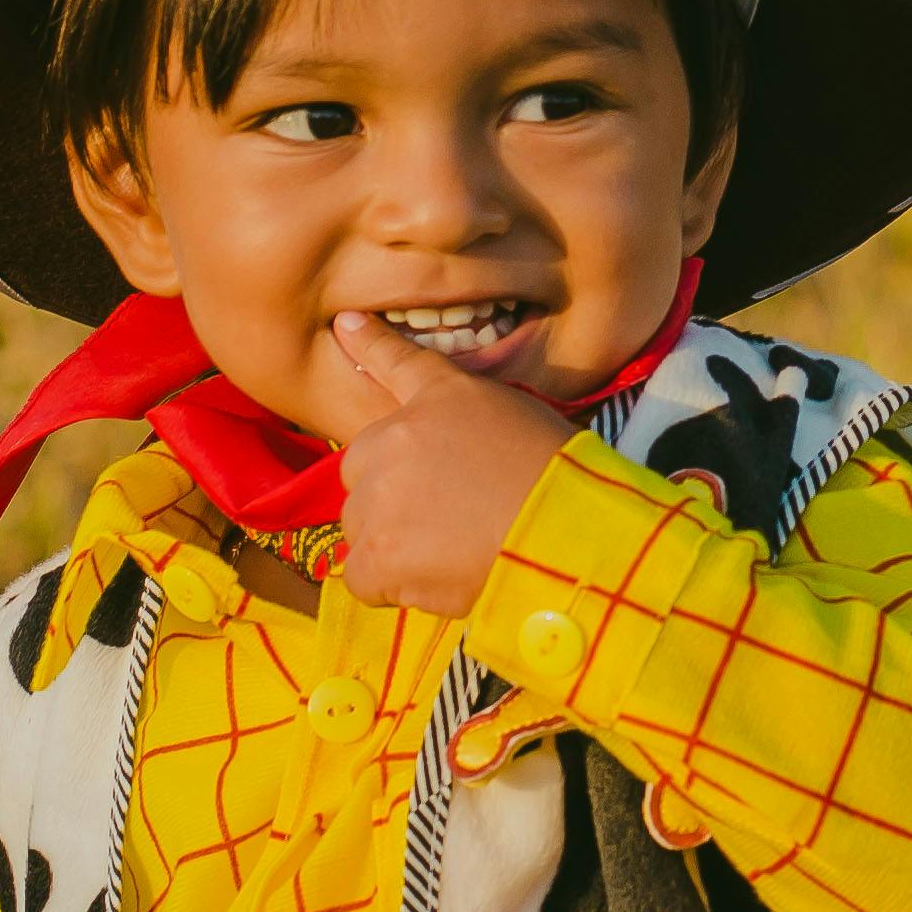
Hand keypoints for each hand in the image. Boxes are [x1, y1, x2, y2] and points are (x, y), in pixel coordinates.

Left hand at [322, 310, 576, 614]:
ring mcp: (379, 497)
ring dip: (393, 540)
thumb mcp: (525, 416)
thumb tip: (450, 434)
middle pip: (363, 468)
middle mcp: (395, 439)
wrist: (565, 530)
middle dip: (391, 492)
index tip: (346, 327)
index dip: (368, 344)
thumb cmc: (561, 476)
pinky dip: (390, 584)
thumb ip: (474, 416)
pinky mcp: (378, 554)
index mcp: (438, 398)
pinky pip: (362, 576)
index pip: (395, 363)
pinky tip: (430, 581)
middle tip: (447, 516)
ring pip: (362, 524)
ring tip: (451, 552)